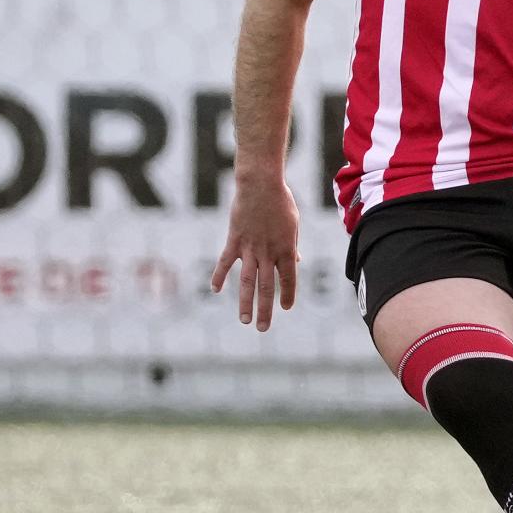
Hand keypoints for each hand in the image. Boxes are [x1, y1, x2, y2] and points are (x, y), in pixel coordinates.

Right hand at [210, 176, 300, 331]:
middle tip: (262, 328)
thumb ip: (292, 246)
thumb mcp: (293, 224)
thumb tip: (297, 262)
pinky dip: (220, 276)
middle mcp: (268, 252)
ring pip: (247, 281)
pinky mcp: (234, 240)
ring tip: (245, 320)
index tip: (286, 308)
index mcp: (286, 248)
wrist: (260, 183)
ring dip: (245, 302)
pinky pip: (225, 262)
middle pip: (267, 287)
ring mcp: (250, 248)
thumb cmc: (281, 202)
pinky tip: (216, 290)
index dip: (288, 295)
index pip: (289, 279)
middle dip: (265, 310)